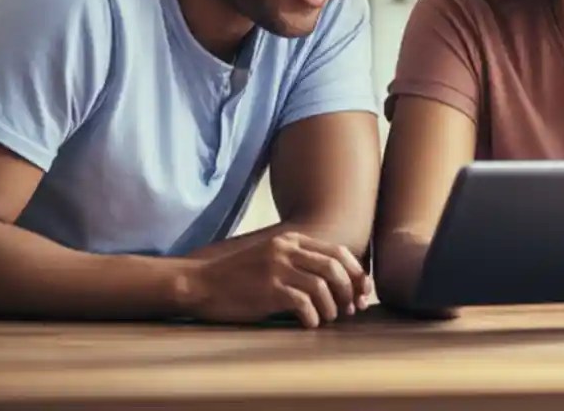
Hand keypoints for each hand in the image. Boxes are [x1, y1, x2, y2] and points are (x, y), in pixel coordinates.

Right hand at [185, 231, 372, 326]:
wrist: (201, 283)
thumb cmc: (239, 277)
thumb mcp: (272, 258)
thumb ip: (300, 263)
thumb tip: (337, 285)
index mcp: (291, 240)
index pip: (338, 251)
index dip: (356, 273)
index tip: (362, 292)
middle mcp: (287, 249)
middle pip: (335, 267)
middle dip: (350, 291)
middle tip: (350, 309)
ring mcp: (277, 268)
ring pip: (323, 286)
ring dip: (332, 307)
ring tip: (328, 318)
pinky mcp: (268, 289)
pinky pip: (304, 304)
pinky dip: (313, 317)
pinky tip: (310, 324)